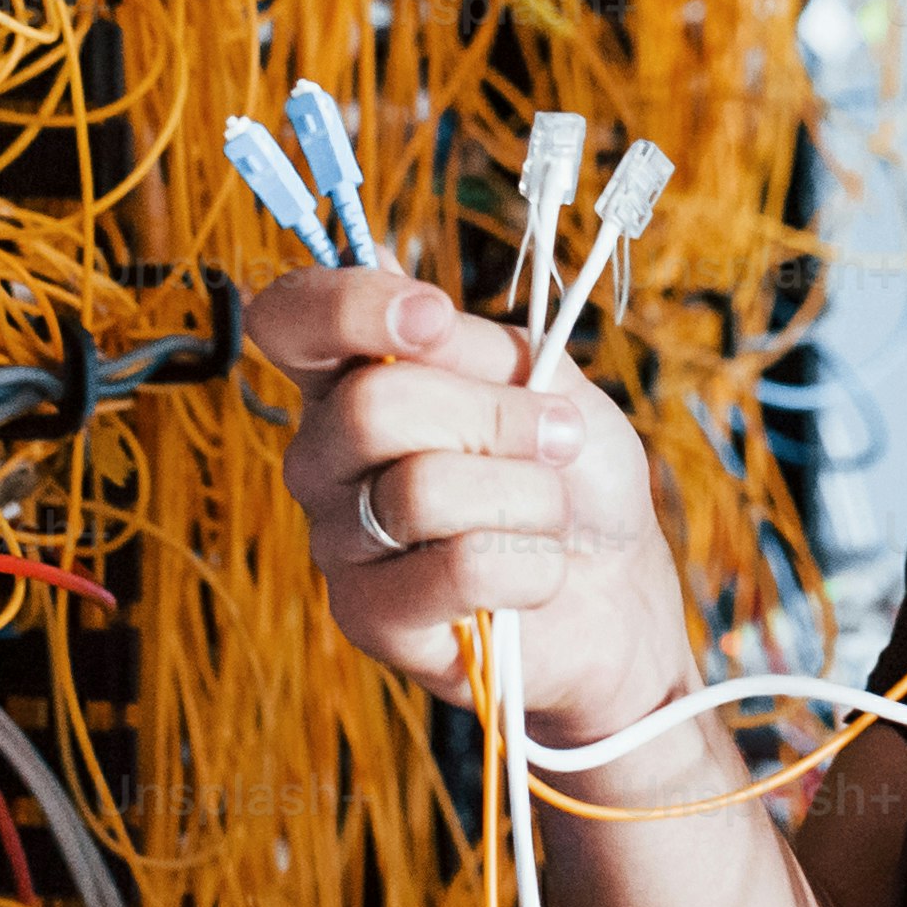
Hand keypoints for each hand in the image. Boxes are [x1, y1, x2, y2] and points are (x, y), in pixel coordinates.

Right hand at [244, 265, 690, 746]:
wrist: (615, 585)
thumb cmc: (570, 474)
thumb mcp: (544, 379)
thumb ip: (470, 342)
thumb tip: (401, 289)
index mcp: (353, 378)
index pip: (290, 321)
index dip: (348, 306)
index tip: (435, 317)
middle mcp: (324, 456)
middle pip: (372, 407)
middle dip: (494, 416)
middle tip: (560, 436)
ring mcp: (337, 541)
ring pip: (421, 491)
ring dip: (528, 495)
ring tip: (551, 512)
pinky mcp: (369, 617)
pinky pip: (457, 569)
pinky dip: (531, 564)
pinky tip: (535, 570)